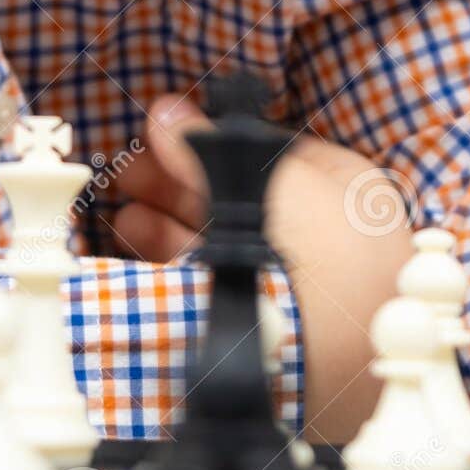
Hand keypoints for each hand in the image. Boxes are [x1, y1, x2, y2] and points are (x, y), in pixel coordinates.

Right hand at [110, 92, 414, 443]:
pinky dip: (174, 259)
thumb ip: (208, 145)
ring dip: (169, 219)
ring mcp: (300, 284)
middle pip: (242, 196)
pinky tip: (135, 239)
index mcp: (347, 189)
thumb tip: (164, 110)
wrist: (331, 360)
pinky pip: (213, 280)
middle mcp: (329, 235)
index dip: (215, 138)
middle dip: (181, 180)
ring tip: (122, 207)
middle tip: (129, 169)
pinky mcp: (267, 325)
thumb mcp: (260, 177)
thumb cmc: (316, 247)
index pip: (273, 150)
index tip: (165, 131)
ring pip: (223, 240)